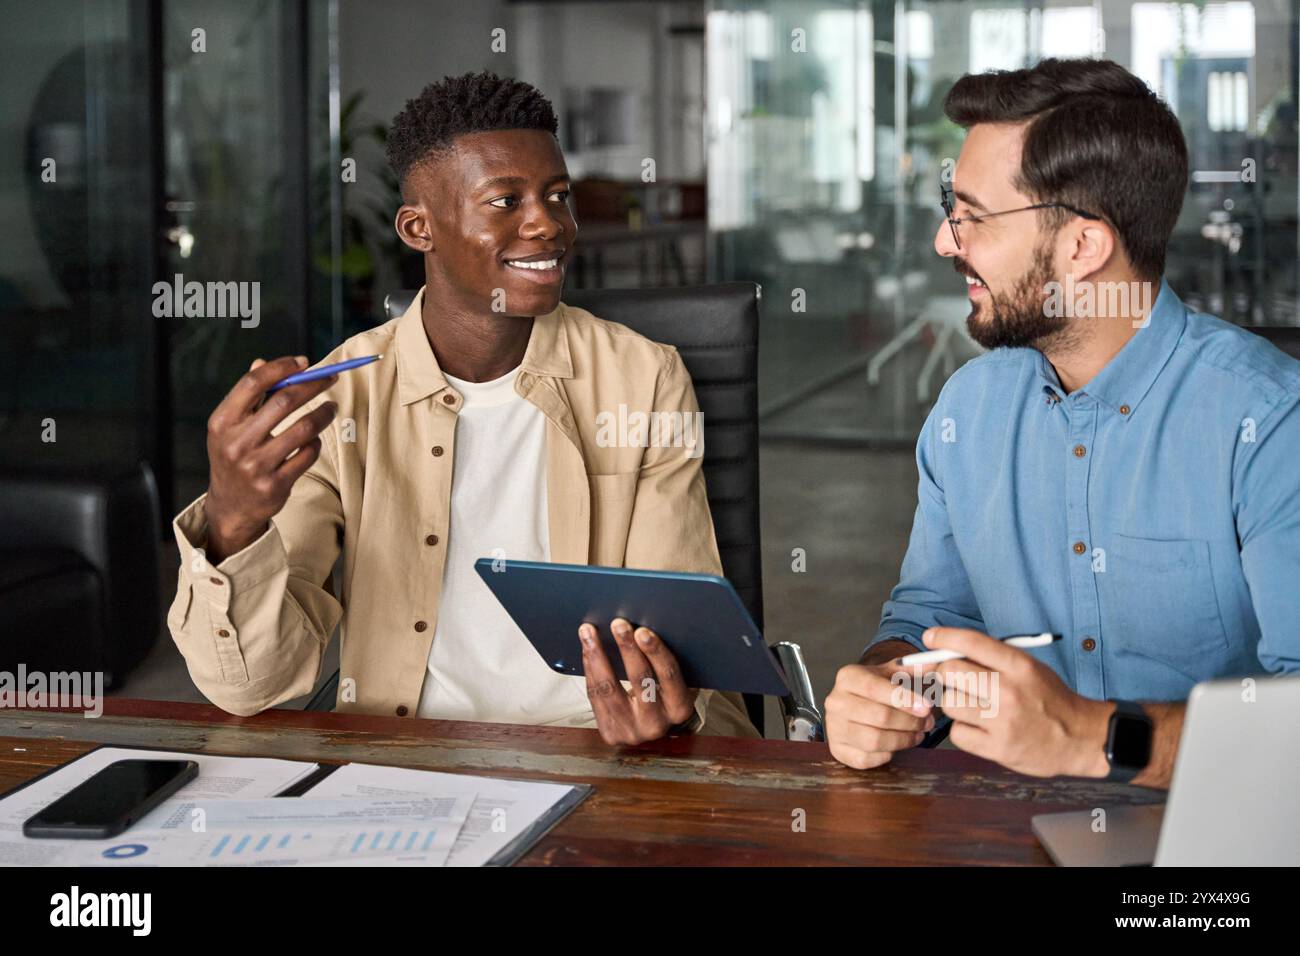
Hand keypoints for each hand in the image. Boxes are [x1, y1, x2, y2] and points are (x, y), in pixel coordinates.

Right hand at [204, 356, 338, 561]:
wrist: (231, 506)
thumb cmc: (233, 457)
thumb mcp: (229, 428)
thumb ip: (247, 397)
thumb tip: (263, 362)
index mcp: (222, 423)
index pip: (253, 383)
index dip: (281, 368)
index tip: (303, 362)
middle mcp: (236, 443)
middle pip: (284, 401)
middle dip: (312, 385)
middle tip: (330, 378)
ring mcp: (256, 466)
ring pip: (304, 429)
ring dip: (323, 413)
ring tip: (331, 407)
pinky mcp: (276, 485)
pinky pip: (308, 454)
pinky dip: (316, 442)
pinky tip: (314, 439)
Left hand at [578, 618, 698, 744]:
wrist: (651, 730)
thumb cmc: (665, 696)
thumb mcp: (675, 683)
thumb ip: (666, 663)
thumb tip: (646, 629)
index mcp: (680, 708)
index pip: (668, 676)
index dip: (655, 652)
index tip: (642, 631)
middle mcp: (657, 724)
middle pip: (639, 681)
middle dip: (627, 649)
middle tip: (618, 624)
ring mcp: (631, 730)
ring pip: (609, 688)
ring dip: (597, 655)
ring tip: (589, 632)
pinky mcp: (610, 732)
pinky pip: (595, 695)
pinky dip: (590, 668)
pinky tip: (587, 649)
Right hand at [826, 656, 934, 769]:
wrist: (852, 706)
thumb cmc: (876, 690)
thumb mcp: (891, 673)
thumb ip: (913, 667)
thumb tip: (934, 662)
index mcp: (848, 677)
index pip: (875, 688)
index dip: (904, 699)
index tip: (927, 707)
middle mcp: (835, 701)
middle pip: (879, 716)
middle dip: (909, 722)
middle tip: (927, 723)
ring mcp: (834, 727)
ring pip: (874, 740)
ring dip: (903, 740)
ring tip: (917, 734)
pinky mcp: (838, 750)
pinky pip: (867, 758)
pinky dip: (887, 753)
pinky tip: (896, 744)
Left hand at [921, 627, 1109, 777]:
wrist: (1080, 738)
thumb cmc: (1048, 698)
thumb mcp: (1028, 667)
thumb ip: (993, 657)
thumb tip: (945, 649)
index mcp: (1019, 666)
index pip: (971, 642)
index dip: (944, 637)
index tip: (930, 638)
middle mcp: (1009, 691)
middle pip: (949, 672)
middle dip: (947, 673)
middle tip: (958, 680)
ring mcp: (1002, 722)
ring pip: (948, 703)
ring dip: (956, 704)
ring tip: (976, 707)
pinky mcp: (997, 749)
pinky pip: (956, 733)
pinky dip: (963, 730)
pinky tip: (981, 728)